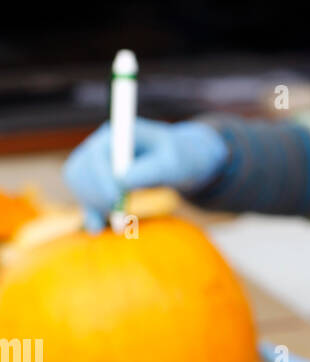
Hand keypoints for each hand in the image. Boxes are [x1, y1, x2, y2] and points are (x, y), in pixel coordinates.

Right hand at [63, 119, 228, 231]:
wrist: (178, 161)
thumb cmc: (180, 159)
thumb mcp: (173, 164)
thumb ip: (150, 170)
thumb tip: (122, 181)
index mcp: (119, 134)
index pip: (96, 155)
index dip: (101, 179)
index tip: (116, 200)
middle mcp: (101, 143)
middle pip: (81, 169)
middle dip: (97, 194)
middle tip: (119, 214)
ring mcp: (95, 159)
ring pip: (77, 181)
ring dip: (93, 203)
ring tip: (119, 216)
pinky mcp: (96, 177)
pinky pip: (81, 193)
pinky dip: (89, 211)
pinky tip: (97, 227)